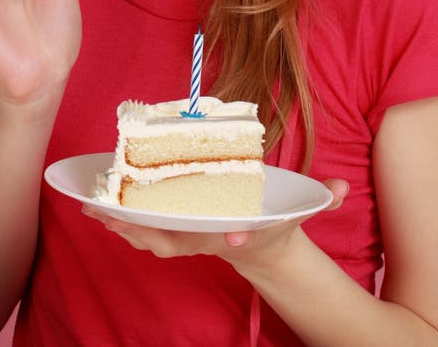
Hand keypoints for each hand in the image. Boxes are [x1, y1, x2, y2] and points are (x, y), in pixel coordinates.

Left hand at [81, 177, 348, 270]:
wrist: (262, 248)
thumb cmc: (275, 223)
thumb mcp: (300, 211)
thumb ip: (322, 199)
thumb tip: (342, 189)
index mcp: (241, 232)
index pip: (239, 237)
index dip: (237, 236)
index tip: (236, 235)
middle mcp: (211, 240)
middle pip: (181, 241)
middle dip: (150, 231)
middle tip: (119, 215)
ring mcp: (193, 241)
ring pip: (155, 241)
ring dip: (126, 227)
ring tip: (96, 209)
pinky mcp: (179, 236)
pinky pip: (147, 234)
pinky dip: (124, 225)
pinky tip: (102, 210)